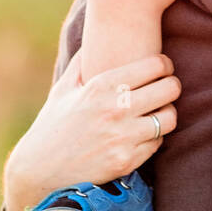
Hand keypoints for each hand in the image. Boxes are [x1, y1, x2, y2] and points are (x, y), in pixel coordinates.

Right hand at [6, 49, 181, 204]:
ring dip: (167, 113)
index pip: (155, 65)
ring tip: (158, 111)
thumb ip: (82, 62)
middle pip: (170, 89)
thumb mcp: (63, 89)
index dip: (165, 64)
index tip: (162, 68)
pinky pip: (157, 143)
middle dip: (172, 86)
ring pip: (170, 118)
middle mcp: (115, 109)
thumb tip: (94, 38)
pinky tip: (143, 134)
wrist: (39, 172)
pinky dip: (154, 137)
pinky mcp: (127, 161)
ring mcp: (123, 137)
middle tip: (166, 88)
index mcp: (102, 85)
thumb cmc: (52, 126)